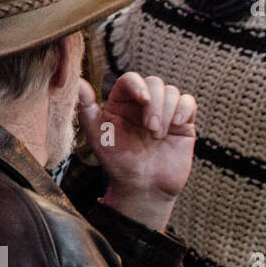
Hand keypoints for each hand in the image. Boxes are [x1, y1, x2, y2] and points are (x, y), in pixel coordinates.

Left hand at [76, 73, 196, 231]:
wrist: (142, 186)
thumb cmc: (117, 161)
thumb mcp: (97, 134)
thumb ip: (86, 106)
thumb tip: (77, 80)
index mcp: (121, 103)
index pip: (130, 80)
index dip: (137, 85)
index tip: (142, 100)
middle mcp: (142, 104)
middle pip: (154, 83)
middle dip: (155, 104)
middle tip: (150, 128)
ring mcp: (164, 112)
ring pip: (172, 91)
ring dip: (167, 111)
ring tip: (157, 135)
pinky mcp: (182, 123)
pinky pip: (189, 103)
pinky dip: (184, 110)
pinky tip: (175, 126)